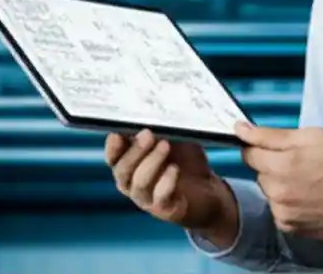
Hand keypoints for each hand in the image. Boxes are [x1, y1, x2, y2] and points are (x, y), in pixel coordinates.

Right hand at [105, 129, 236, 237]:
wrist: (211, 191)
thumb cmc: (187, 162)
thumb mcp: (176, 141)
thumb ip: (162, 131)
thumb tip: (154, 112)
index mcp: (131, 165)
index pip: (113, 158)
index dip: (112, 148)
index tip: (117, 134)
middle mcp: (133, 184)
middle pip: (122, 171)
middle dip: (134, 151)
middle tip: (148, 134)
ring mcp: (147, 199)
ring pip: (139, 184)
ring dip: (151, 162)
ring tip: (165, 145)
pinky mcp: (166, 210)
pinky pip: (159, 199)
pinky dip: (165, 182)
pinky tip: (174, 169)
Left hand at [235, 121, 322, 241]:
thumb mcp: (312, 136)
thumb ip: (272, 134)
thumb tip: (241, 129)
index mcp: (281, 165)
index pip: (249, 152)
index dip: (258, 145)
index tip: (267, 145)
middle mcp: (277, 191)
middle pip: (258, 171)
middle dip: (272, 164)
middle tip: (298, 162)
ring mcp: (282, 212)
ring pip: (267, 190)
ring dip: (279, 184)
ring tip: (306, 181)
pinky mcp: (288, 226)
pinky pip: (277, 208)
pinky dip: (286, 202)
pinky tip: (306, 197)